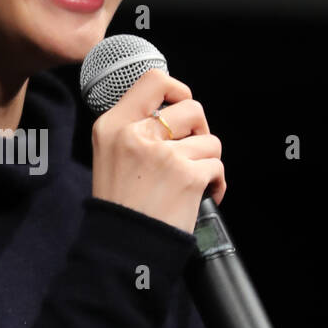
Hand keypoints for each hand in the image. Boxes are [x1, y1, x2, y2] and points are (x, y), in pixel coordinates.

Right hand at [90, 67, 225, 234]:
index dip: (177, 89)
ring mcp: (163, 155)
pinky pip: (218, 167)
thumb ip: (134, 130)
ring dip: (207, 162)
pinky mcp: (187, 176)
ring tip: (192, 180)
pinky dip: (216, 184)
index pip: (153, 80)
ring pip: (210, 141)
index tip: (181, 107)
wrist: (123, 247)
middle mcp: (136, 135)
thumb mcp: (109, 156)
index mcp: (113, 126)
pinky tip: (202, 196)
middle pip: (192, 108)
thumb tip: (172, 111)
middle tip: (191, 152)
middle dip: (200, 131)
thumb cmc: (120, 205)